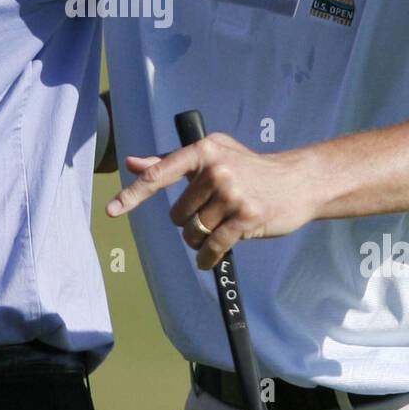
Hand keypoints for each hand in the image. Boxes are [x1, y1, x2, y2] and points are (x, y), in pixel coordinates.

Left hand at [105, 132, 316, 268]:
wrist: (297, 181)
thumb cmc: (248, 167)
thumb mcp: (212, 155)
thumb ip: (169, 161)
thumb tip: (131, 163)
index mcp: (203, 151)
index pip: (159, 174)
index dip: (133, 195)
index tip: (111, 210)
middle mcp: (216, 170)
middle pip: (178, 215)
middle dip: (189, 222)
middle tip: (210, 214)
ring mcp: (232, 194)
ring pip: (194, 233)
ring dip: (199, 240)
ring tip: (218, 229)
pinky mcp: (246, 217)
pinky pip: (212, 248)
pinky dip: (207, 258)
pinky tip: (209, 258)